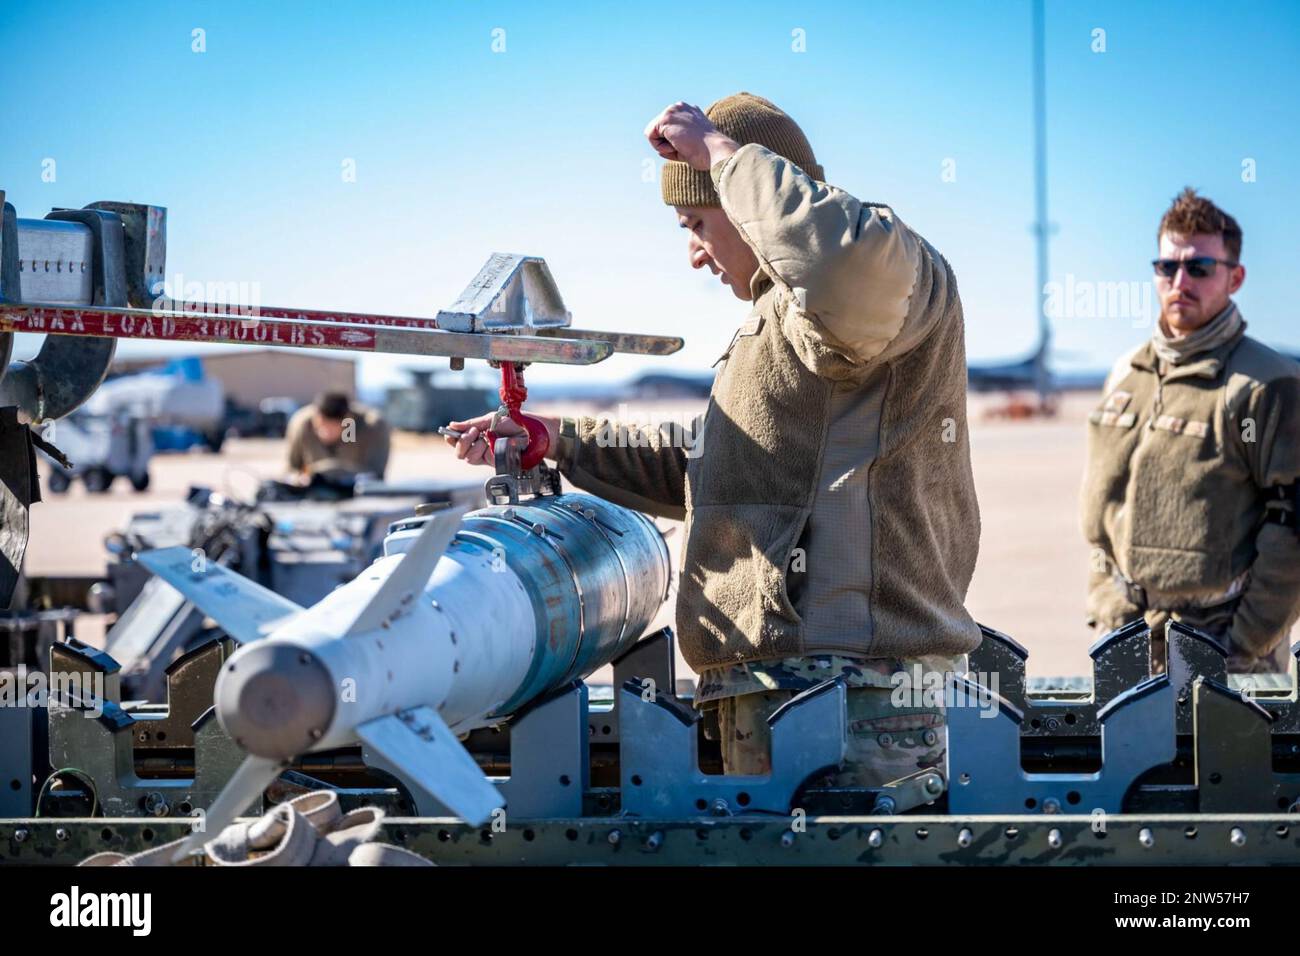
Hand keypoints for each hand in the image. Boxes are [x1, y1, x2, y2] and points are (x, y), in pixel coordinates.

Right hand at [444, 411, 559, 468]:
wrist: (527, 431)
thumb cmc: (511, 424)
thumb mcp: (489, 419)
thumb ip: (471, 423)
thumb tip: (452, 425)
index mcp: (475, 435)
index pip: (457, 440)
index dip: (451, 437)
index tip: (449, 432)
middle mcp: (477, 447)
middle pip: (459, 451)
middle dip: (462, 441)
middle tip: (473, 433)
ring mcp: (484, 455)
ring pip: (467, 457)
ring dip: (473, 445)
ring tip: (484, 437)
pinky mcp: (492, 462)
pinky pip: (479, 459)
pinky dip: (482, 450)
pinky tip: (490, 444)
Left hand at [644, 101, 739, 170]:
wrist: (715, 150)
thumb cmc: (707, 152)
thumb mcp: (691, 144)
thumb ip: (675, 144)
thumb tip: (659, 150)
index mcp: (688, 111)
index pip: (669, 128)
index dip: (673, 143)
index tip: (689, 146)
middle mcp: (679, 107)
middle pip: (659, 130)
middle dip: (667, 143)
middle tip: (685, 147)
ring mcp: (672, 111)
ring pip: (653, 133)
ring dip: (664, 145)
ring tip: (682, 146)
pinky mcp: (665, 119)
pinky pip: (650, 136)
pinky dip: (660, 146)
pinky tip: (676, 146)